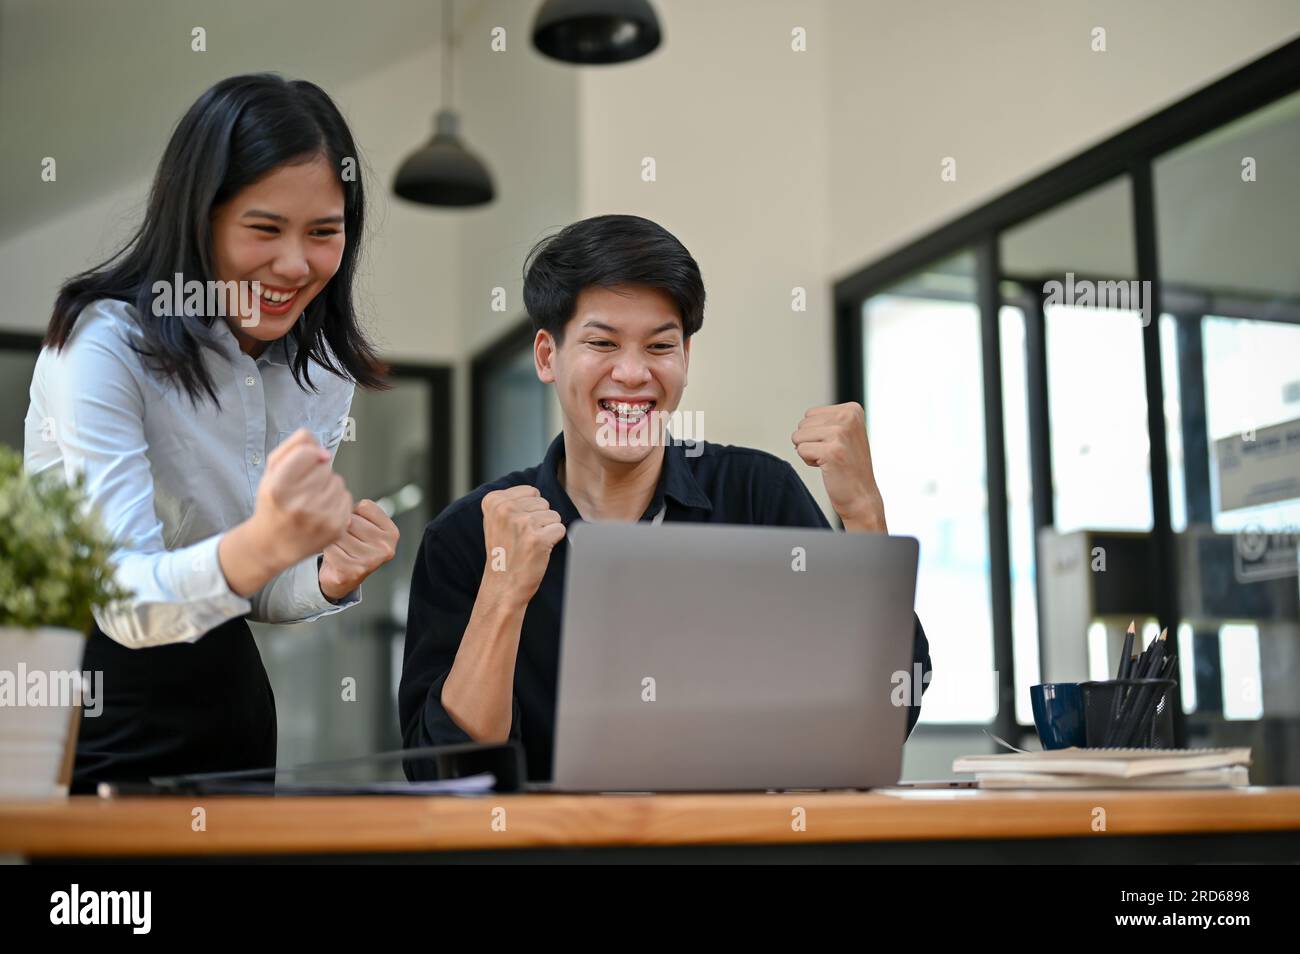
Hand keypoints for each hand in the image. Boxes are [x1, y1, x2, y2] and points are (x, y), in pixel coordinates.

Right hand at [251, 428, 352, 571]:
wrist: (273, 543)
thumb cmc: (273, 504)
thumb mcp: (272, 471)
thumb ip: (294, 447)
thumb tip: (322, 450)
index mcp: (279, 488)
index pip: (307, 453)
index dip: (307, 455)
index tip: (302, 464)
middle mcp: (299, 505)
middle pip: (325, 467)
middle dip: (316, 473)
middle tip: (302, 489)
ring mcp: (320, 518)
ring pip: (338, 481)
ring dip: (328, 486)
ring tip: (311, 499)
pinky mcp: (336, 528)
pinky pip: (346, 498)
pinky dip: (336, 500)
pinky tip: (321, 510)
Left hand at [318, 499, 399, 600]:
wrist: (343, 579)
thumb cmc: (353, 548)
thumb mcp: (366, 526)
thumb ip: (359, 513)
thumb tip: (340, 510)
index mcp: (392, 533)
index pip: (364, 506)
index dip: (354, 513)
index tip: (355, 525)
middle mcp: (385, 548)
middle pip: (351, 520)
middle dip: (342, 526)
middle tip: (345, 539)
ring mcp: (370, 561)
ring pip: (339, 533)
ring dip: (333, 538)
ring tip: (340, 547)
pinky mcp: (352, 571)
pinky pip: (331, 548)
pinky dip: (327, 550)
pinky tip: (334, 556)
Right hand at [479, 485, 565, 607]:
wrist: (502, 586)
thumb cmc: (503, 553)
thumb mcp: (497, 520)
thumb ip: (512, 501)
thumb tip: (537, 492)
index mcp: (494, 500)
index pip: (531, 492)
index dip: (529, 510)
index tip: (515, 528)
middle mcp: (506, 509)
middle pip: (544, 502)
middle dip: (539, 520)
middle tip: (522, 539)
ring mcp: (521, 523)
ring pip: (554, 515)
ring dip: (547, 531)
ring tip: (529, 545)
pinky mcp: (537, 539)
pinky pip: (560, 529)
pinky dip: (554, 541)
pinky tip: (538, 551)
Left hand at [792, 402, 887, 531]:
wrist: (861, 496)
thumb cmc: (848, 466)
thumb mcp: (844, 433)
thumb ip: (826, 420)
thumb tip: (799, 425)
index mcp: (852, 410)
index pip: (810, 414)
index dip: (817, 433)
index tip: (836, 445)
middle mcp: (848, 417)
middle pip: (803, 424)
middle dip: (812, 442)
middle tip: (833, 455)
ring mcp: (841, 433)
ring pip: (799, 436)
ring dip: (810, 452)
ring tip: (831, 460)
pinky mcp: (831, 451)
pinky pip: (801, 450)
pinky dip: (809, 461)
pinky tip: (828, 467)